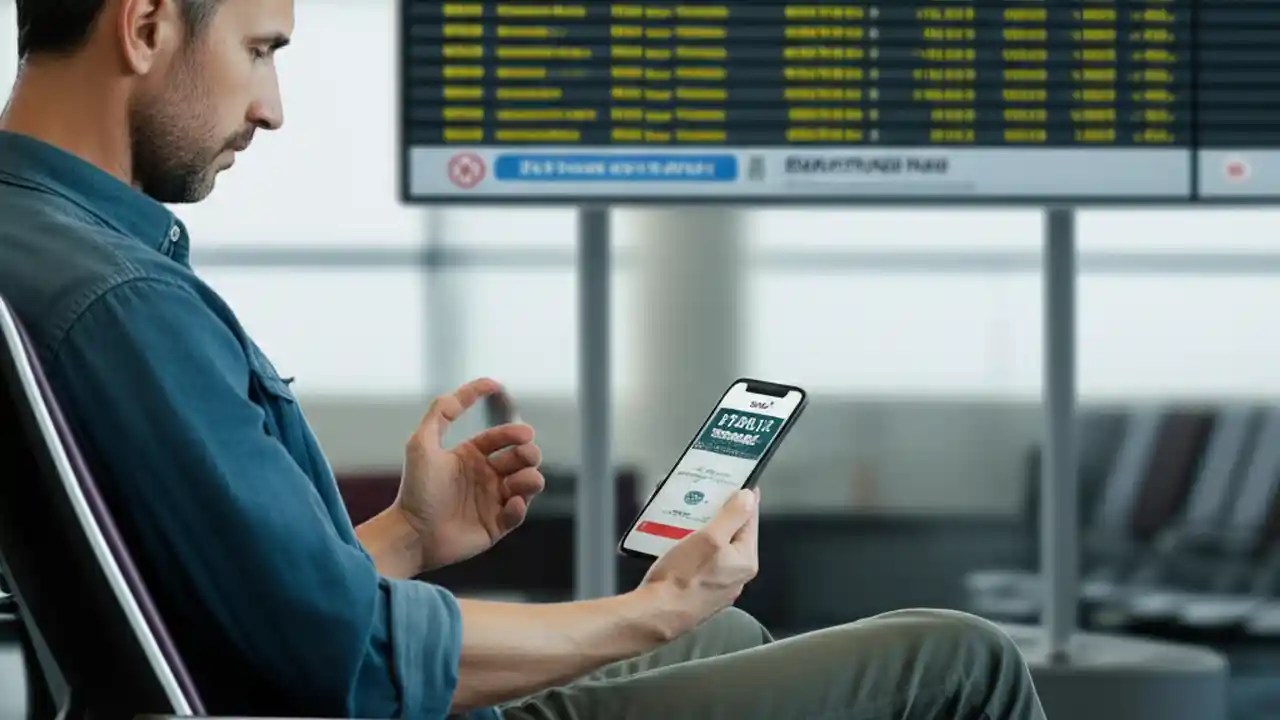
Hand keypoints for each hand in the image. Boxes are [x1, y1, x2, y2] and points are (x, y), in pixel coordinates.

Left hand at [397, 378, 545, 570]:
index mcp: (471, 456)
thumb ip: (443, 410)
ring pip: (528, 484)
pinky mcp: (496, 526)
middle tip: (525, 455)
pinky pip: (518, 514)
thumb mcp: (422, 443)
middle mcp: (486, 476)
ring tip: (517, 482)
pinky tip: (511, 503)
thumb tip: (483, 384)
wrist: (411, 533)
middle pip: (521, 458)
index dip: (514, 432)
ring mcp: (493, 501)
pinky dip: (519, 507)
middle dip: (529, 453)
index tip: (525, 431)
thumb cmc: (415, 489)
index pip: (501, 437)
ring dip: (530, 479)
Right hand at [640, 488, 759, 633]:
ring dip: (704, 533)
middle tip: (704, 499)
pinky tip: (678, 545)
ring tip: (687, 519)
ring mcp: (720, 588)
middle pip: (733, 536)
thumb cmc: (682, 576)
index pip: (750, 521)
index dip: (743, 499)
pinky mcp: (702, 595)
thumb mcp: (709, 538)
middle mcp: (738, 576)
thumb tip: (749, 497)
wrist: (656, 615)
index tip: (737, 482)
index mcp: (746, 561)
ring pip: (717, 550)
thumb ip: (732, 516)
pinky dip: (695, 551)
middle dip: (719, 516)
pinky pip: (704, 564)